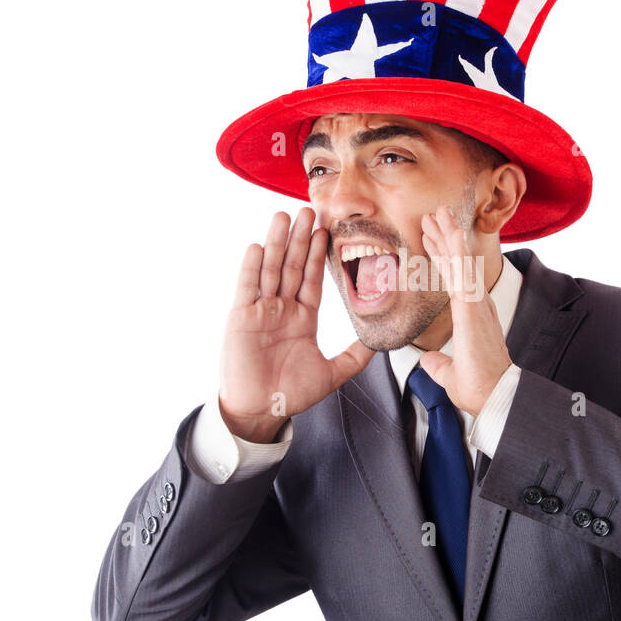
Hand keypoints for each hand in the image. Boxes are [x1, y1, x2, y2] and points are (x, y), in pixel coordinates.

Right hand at [218, 207, 374, 442]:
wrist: (261, 411)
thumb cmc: (290, 394)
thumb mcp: (332, 374)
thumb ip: (355, 357)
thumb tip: (380, 344)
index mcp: (302, 317)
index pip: (313, 278)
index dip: (319, 254)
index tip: (326, 231)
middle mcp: (282, 308)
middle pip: (293, 266)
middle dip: (301, 239)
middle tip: (308, 210)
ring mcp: (260, 310)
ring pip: (271, 269)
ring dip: (278, 243)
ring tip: (284, 216)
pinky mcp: (240, 317)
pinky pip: (247, 287)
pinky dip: (252, 267)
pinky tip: (258, 246)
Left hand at [416, 204, 512, 416]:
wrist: (494, 398)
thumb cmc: (479, 389)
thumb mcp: (449, 374)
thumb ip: (438, 364)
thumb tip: (427, 361)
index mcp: (472, 317)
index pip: (454, 279)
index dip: (444, 257)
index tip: (433, 239)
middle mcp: (477, 305)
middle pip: (458, 264)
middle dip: (445, 238)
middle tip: (434, 215)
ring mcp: (476, 304)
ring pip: (460, 262)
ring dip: (449, 236)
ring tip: (438, 213)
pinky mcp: (472, 309)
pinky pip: (463, 273)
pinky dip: (457, 251)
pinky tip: (451, 232)